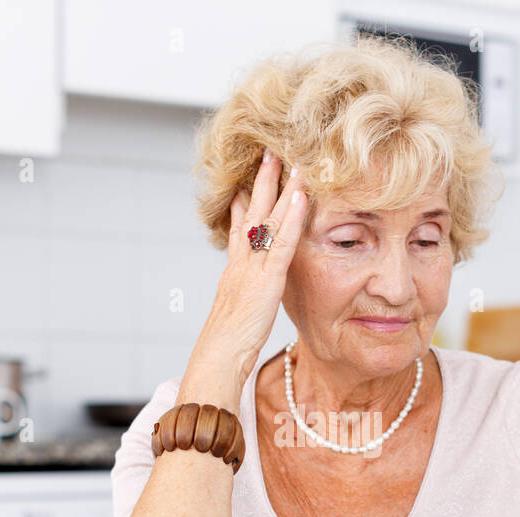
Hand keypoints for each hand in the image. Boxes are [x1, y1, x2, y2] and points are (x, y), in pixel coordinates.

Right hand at [187, 150, 307, 388]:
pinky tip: (302, 197)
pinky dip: (292, 218)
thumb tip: (250, 302)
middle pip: (251, 214)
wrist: (218, 360)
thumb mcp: (238, 318)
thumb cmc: (226, 349)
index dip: (243, 204)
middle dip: (262, 183)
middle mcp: (240, 264)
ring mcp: (252, 269)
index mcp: (234, 274)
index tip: (246, 182)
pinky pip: (282, 243)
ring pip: (267, 221)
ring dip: (281, 189)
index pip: (238, 230)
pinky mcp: (266, 281)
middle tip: (270, 154)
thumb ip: (246, 303)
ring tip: (293, 162)